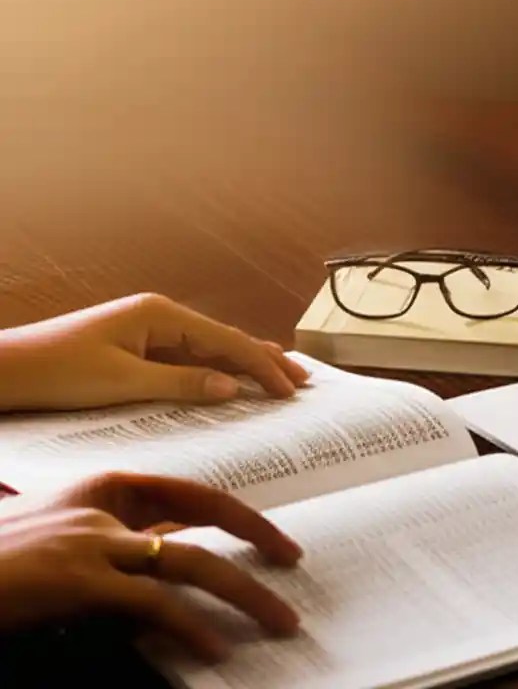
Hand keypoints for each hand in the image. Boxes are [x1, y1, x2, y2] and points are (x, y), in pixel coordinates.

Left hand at [0, 293, 309, 411]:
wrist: (6, 371)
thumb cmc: (56, 372)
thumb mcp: (123, 383)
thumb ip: (181, 384)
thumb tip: (231, 388)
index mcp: (159, 315)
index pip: (226, 341)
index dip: (262, 366)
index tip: (289, 389)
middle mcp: (158, 316)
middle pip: (225, 339)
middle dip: (265, 360)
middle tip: (302, 380)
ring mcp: (148, 331)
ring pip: (210, 349)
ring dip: (245, 365)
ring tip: (282, 374)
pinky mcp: (137, 349)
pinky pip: (189, 359)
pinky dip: (217, 370)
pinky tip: (233, 377)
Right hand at [0, 472, 302, 661]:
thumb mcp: (58, 548)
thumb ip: (114, 554)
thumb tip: (169, 582)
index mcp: (99, 493)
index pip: (189, 494)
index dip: (241, 515)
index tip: (277, 540)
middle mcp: (102, 510)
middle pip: (203, 521)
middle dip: (258, 544)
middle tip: (295, 570)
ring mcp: (90, 542)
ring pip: (192, 562)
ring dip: (245, 593)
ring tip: (279, 621)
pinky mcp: (76, 580)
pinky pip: (154, 603)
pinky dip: (192, 626)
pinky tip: (215, 647)